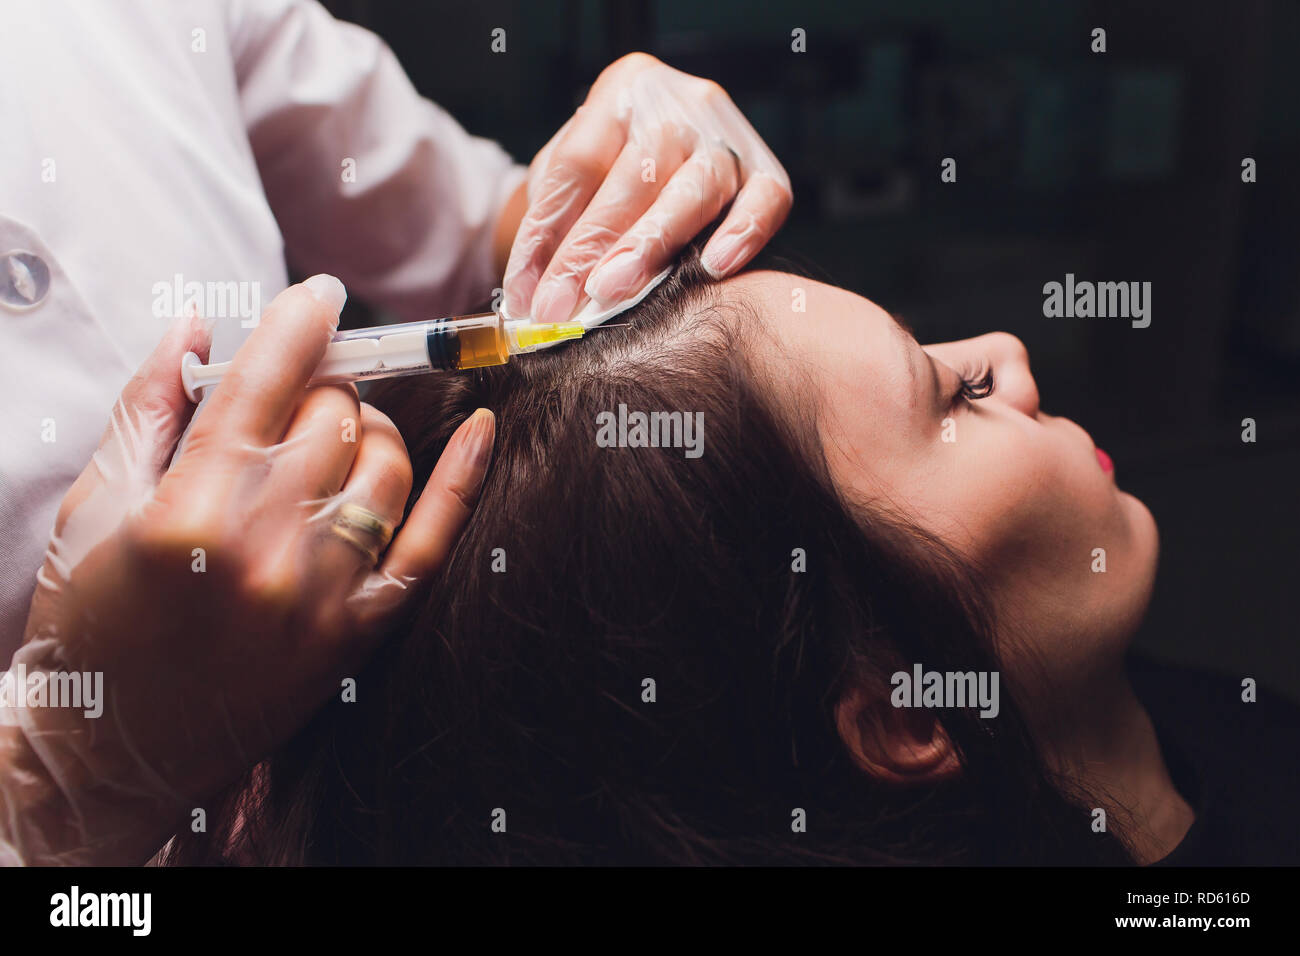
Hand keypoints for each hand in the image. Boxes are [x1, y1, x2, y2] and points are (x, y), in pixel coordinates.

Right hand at [0, 276, 493, 864]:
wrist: (111, 749)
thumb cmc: (90, 623)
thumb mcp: (94, 507)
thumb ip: (148, 407)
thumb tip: (196, 323)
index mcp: (189, 508)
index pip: (266, 383)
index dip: (299, 323)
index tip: (318, 294)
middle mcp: (265, 547)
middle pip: (333, 418)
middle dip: (321, 387)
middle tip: (302, 393)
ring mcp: (320, 594)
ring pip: (387, 465)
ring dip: (371, 430)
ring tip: (340, 435)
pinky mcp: (358, 633)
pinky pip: (433, 541)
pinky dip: (463, 479)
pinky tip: (479, 428)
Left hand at [502, 52, 792, 324]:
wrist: (672, 150)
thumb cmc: (614, 173)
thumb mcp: (576, 181)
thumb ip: (555, 225)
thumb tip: (532, 296)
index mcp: (622, 91)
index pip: (576, 166)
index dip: (546, 233)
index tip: (528, 295)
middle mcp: (679, 104)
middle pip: (633, 176)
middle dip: (590, 248)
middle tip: (561, 305)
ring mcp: (727, 134)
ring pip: (695, 187)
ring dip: (651, 244)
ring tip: (613, 291)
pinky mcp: (767, 168)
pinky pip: (766, 199)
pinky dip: (742, 233)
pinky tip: (714, 267)